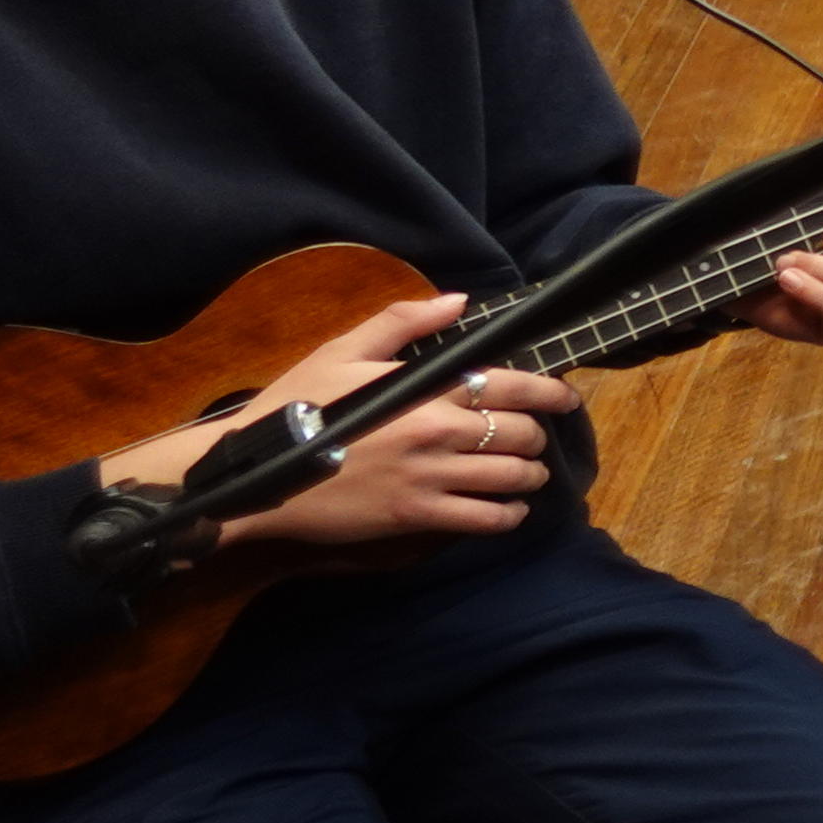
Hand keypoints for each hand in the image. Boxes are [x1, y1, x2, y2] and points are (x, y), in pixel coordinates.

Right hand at [95, 294, 579, 554]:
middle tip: (535, 437)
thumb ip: (403, 323)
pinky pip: (484, 520)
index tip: (565, 396)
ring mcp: (429, 477)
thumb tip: (459, 301)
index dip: (549, 391)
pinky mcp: (416, 516)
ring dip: (530, 475)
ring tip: (528, 472)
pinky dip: (508, 515)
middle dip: (537, 435)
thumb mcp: (341, 351)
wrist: (256, 473)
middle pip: (519, 433)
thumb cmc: (298, 407)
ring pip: (511, 477)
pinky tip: (510, 509)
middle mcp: (436, 431)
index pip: (510, 385)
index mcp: (423, 388)